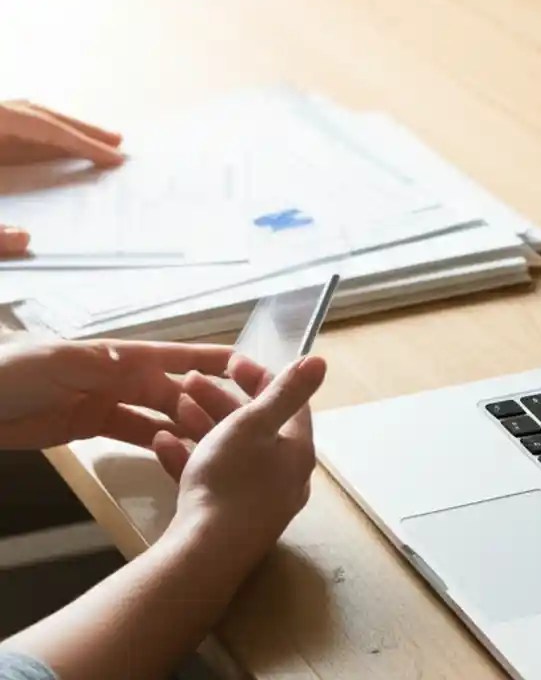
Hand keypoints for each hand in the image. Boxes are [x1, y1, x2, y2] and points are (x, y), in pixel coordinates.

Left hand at [0, 336, 232, 449]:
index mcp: (116, 356)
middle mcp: (118, 376)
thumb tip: (148, 362)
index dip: (209, 360)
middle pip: (173, 389)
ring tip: (221, 442)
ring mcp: (105, 401)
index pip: (174, 357)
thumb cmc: (11, 373)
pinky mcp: (90, 426)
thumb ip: (104, 362)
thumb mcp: (57, 362)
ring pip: (158, 413)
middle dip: (207, 400)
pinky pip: (133, 432)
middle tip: (245, 420)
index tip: (247, 366)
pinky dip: (157, 440)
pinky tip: (179, 452)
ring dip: (187, 424)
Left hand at [1, 100, 125, 256]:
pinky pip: (10, 131)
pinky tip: (54, 154)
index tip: (114, 157)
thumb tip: (25, 240)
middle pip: (32, 113)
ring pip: (21, 117)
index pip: (39, 126)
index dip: (80, 141)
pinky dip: (36, 141)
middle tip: (117, 142)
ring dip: (59, 132)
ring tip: (94, 145)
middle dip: (76, 129)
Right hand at [154, 355, 326, 567]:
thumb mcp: (256, 425)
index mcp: (296, 451)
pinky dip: (189, 458)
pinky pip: (211, 479)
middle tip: (190, 382)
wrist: (205, 553)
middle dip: (222, 400)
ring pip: (230, 452)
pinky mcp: (228, 519)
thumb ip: (286, 391)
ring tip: (175, 405)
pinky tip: (162, 442)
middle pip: (256, 427)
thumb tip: (320, 362)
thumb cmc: (232, 481)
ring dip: (202, 424)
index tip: (230, 362)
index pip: (288, 404)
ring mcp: (257, 500)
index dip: (260, 377)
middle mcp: (284, 476)